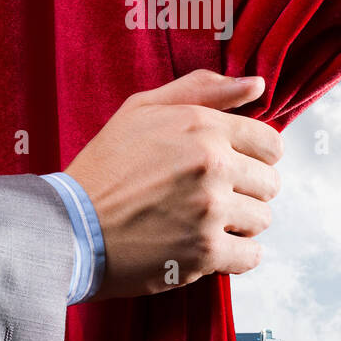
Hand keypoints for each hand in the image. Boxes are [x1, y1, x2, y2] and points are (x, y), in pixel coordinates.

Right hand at [65, 69, 283, 299]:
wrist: (68, 226)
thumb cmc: (107, 166)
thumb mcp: (143, 110)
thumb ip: (203, 90)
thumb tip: (256, 84)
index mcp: (202, 127)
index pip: (271, 144)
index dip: (254, 158)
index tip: (232, 169)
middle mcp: (212, 165)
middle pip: (270, 184)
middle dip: (246, 192)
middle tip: (211, 197)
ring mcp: (210, 210)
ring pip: (263, 220)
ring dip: (240, 225)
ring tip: (203, 222)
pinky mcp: (205, 251)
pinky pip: (252, 256)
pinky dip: (236, 257)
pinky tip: (208, 248)